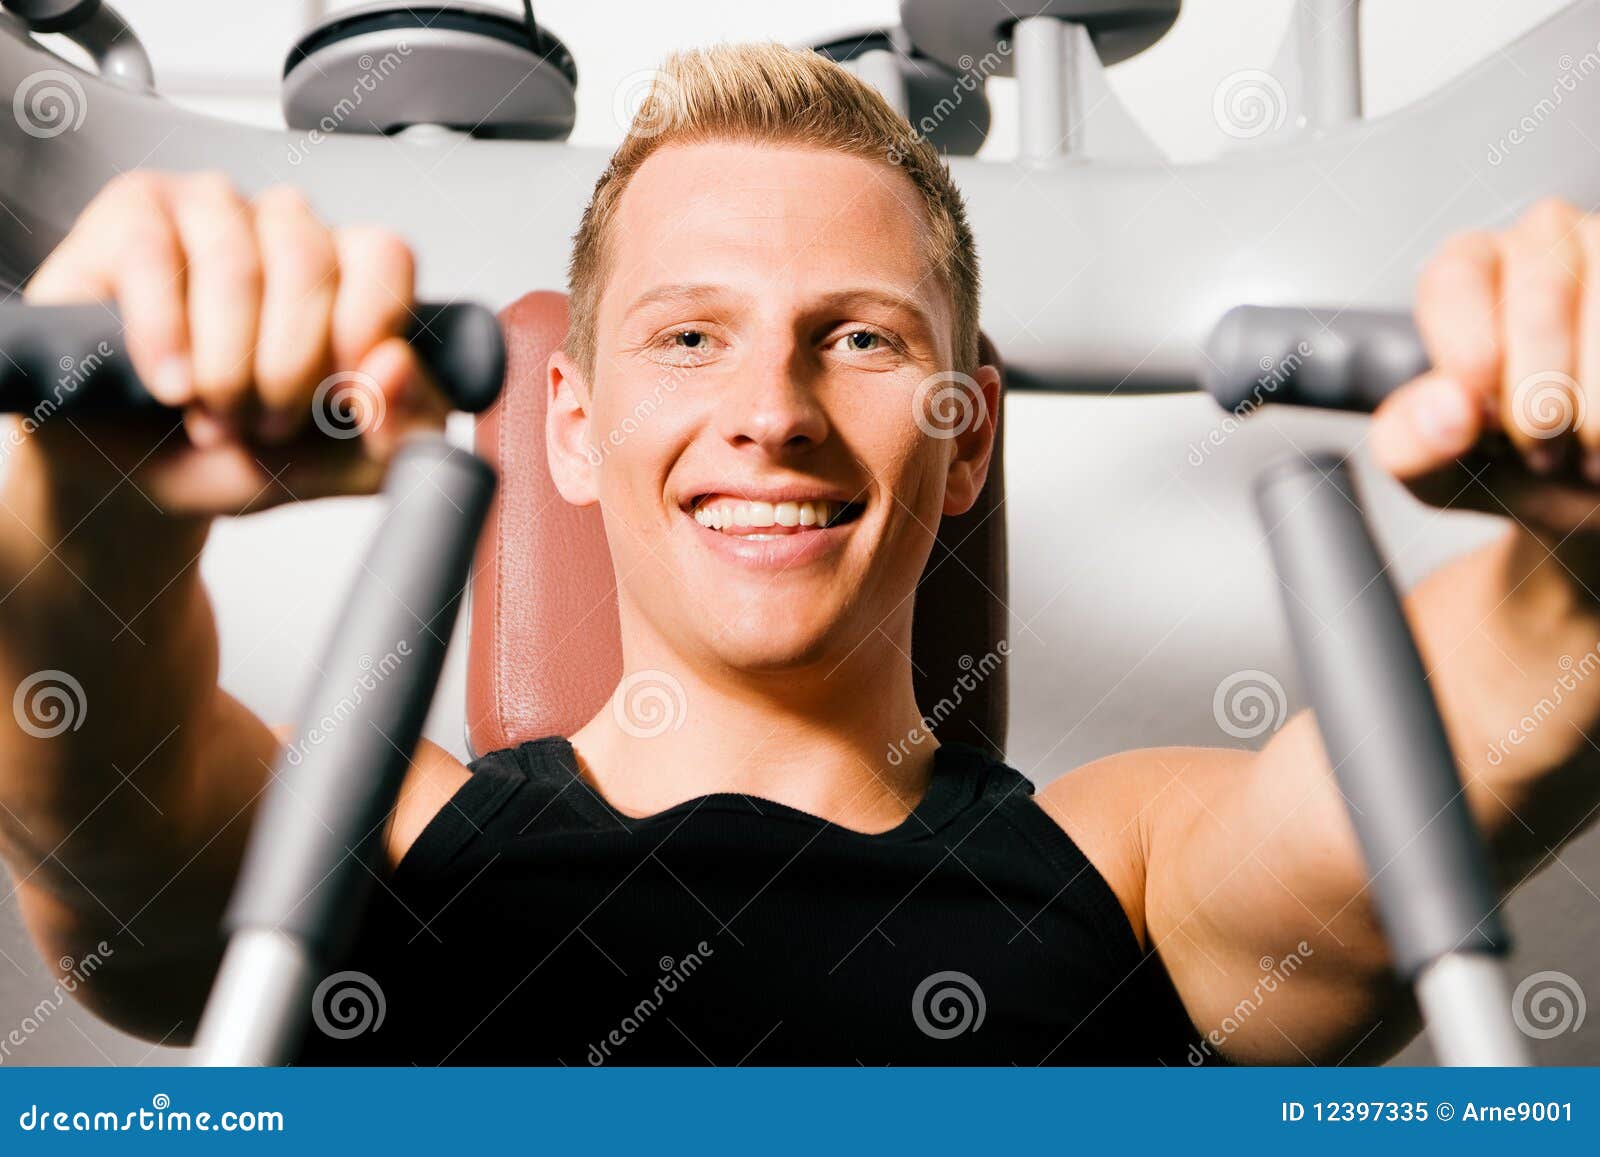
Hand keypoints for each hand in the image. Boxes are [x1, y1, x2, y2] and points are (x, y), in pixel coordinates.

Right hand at [22, 171, 448, 516]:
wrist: (141, 477)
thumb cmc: (246, 453)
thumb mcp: (342, 464)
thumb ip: (401, 429)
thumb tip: (397, 365)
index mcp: (352, 267)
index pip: (384, 257)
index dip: (363, 332)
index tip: (339, 400)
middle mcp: (287, 223)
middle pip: (309, 265)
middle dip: (286, 369)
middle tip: (264, 426)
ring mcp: (209, 208)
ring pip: (235, 265)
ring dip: (224, 365)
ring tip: (213, 416)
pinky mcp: (132, 212)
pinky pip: (152, 256)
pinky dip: (163, 337)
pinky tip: (170, 385)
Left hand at [1372, 198, 1599, 536]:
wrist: (1584, 480)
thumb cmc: (1509, 458)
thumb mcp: (1439, 468)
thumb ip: (1412, 444)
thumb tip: (1448, 408)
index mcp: (1465, 272)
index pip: (1454, 278)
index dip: (1468, 347)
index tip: (1481, 401)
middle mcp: (1541, 243)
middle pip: (1542, 299)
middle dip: (1541, 396)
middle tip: (1540, 447)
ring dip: (1597, 408)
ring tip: (1584, 447)